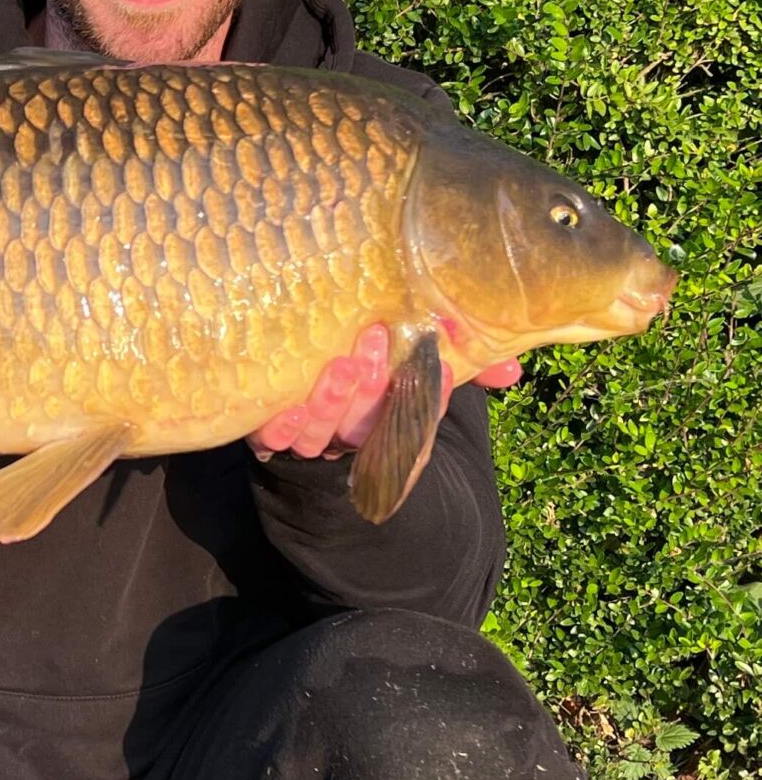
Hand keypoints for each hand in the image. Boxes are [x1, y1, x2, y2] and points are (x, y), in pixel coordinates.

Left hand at [247, 324, 521, 461]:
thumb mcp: (416, 377)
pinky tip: (288, 405)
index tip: (445, 369)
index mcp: (384, 428)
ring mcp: (307, 439)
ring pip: (321, 433)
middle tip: (377, 338)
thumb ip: (462, 370)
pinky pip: (273, 441)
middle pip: (364, 427)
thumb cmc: (369, 386)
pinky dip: (282, 427)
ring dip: (334, 402)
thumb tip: (512, 370)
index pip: (413, 424)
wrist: (299, 411)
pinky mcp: (268, 435)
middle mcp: (346, 439)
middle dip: (375, 390)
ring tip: (343, 363)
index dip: (430, 402)